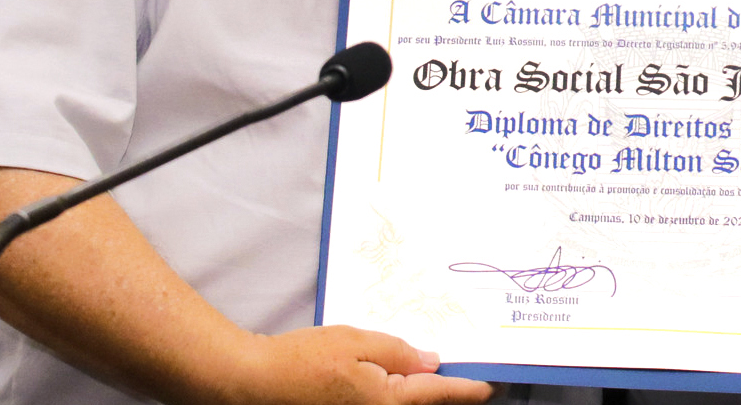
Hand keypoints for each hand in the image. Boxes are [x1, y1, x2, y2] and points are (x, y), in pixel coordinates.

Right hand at [220, 326, 493, 404]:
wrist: (250, 382)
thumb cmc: (300, 359)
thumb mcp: (355, 342)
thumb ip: (398, 353)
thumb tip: (430, 362)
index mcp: (385, 401)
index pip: (437, 394)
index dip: (466, 390)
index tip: (490, 388)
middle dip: (441, 392)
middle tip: (461, 378)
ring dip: (415, 395)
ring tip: (425, 373)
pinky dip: (393, 396)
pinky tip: (392, 380)